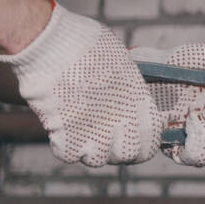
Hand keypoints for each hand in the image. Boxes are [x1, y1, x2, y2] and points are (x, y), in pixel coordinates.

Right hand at [0, 1, 164, 166]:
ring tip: (85, 130)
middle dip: (120, 150)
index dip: (145, 142)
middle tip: (109, 136)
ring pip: (97, 159)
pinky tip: (63, 129)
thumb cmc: (86, 44)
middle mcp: (118, 122)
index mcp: (137, 101)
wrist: (52, 45)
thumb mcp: (120, 60)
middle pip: (127, 155)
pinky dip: (65, 145)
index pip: (152, 141)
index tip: (137, 135)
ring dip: (92, 149)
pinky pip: (68, 154)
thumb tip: (130, 93)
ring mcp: (91, 132)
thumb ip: (128, 84)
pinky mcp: (64, 136)